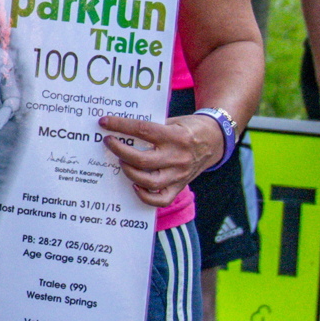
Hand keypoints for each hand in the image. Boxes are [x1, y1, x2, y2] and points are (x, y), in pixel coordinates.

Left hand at [100, 114, 221, 207]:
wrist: (215, 140)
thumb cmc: (188, 128)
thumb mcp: (172, 120)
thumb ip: (151, 126)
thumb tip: (119, 127)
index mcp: (175, 136)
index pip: (143, 130)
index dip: (121, 125)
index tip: (105, 122)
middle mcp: (178, 157)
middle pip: (142, 160)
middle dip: (119, 151)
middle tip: (108, 142)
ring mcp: (179, 175)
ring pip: (149, 182)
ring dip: (129, 172)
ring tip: (121, 162)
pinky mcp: (180, 186)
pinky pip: (160, 199)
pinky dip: (145, 196)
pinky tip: (134, 185)